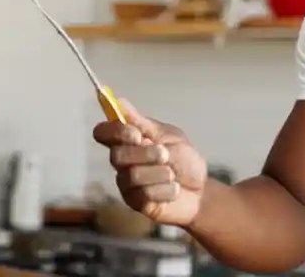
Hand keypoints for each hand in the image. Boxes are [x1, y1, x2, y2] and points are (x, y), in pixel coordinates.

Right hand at [92, 99, 207, 226]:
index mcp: (129, 141)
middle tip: (166, 155)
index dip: (115, 132)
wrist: (201, 191)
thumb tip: (120, 102)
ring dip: (159, 173)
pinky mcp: (135, 202)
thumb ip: (144, 125)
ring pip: (132, 175)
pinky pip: (144, 194)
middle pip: (116, 156)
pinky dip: (165, 190)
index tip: (137, 135)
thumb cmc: (185, 160)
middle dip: (145, 154)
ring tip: (173, 175)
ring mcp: (126, 184)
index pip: (103, 132)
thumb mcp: (171, 137)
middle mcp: (122, 162)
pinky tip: (174, 190)